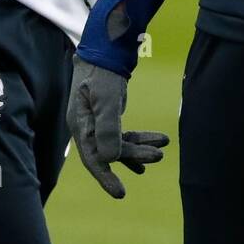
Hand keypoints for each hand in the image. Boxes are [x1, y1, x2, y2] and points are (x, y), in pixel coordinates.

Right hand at [66, 53, 168, 198]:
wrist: (104, 49)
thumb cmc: (102, 71)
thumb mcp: (106, 98)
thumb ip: (107, 128)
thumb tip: (110, 159)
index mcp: (81, 125)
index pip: (92, 159)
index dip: (106, 178)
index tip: (121, 194)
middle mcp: (87, 128)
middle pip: (110, 152)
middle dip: (134, 156)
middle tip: (158, 157)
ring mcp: (97, 123)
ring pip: (118, 145)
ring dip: (139, 149)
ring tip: (161, 150)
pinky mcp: (108, 117)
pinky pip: (123, 136)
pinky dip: (138, 141)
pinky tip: (155, 145)